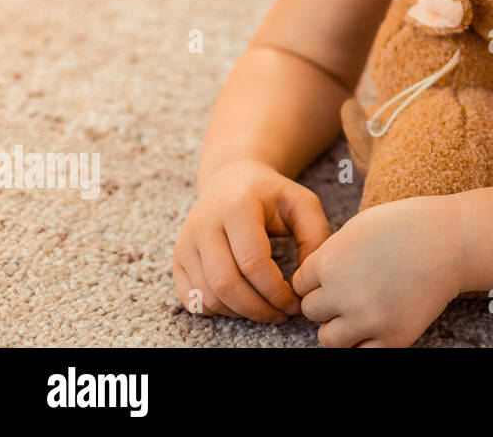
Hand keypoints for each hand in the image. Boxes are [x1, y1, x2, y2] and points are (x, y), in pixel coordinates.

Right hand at [173, 158, 331, 322]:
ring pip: (208, 296)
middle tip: (282, 314)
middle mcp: (204, 225)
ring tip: (268, 311)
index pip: (252, 261)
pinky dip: (219, 311)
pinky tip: (243, 305)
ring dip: (241, 313)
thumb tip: (306, 278)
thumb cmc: (271, 194)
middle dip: (258, 308)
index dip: (275, 289)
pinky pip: (192, 299)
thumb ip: (315, 236)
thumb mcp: (303, 203)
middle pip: (226, 284)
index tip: (295, 301)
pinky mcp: (177, 259)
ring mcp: (186, 243)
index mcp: (237, 207)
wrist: (230, 179)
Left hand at [292, 195, 467, 346]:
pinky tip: (378, 321)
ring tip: (361, 310)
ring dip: (340, 326)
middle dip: (328, 301)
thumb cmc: (408, 225)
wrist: (453, 240)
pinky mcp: (392, 338)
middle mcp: (342, 294)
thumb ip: (331, 254)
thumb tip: (315, 279)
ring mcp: (367, 320)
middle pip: (312, 311)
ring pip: (328, 338)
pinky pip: (361, 352)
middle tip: (353, 288)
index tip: (338, 272)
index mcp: (329, 262)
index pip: (300, 284)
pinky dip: (365, 340)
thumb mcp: (357, 227)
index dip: (318, 278)